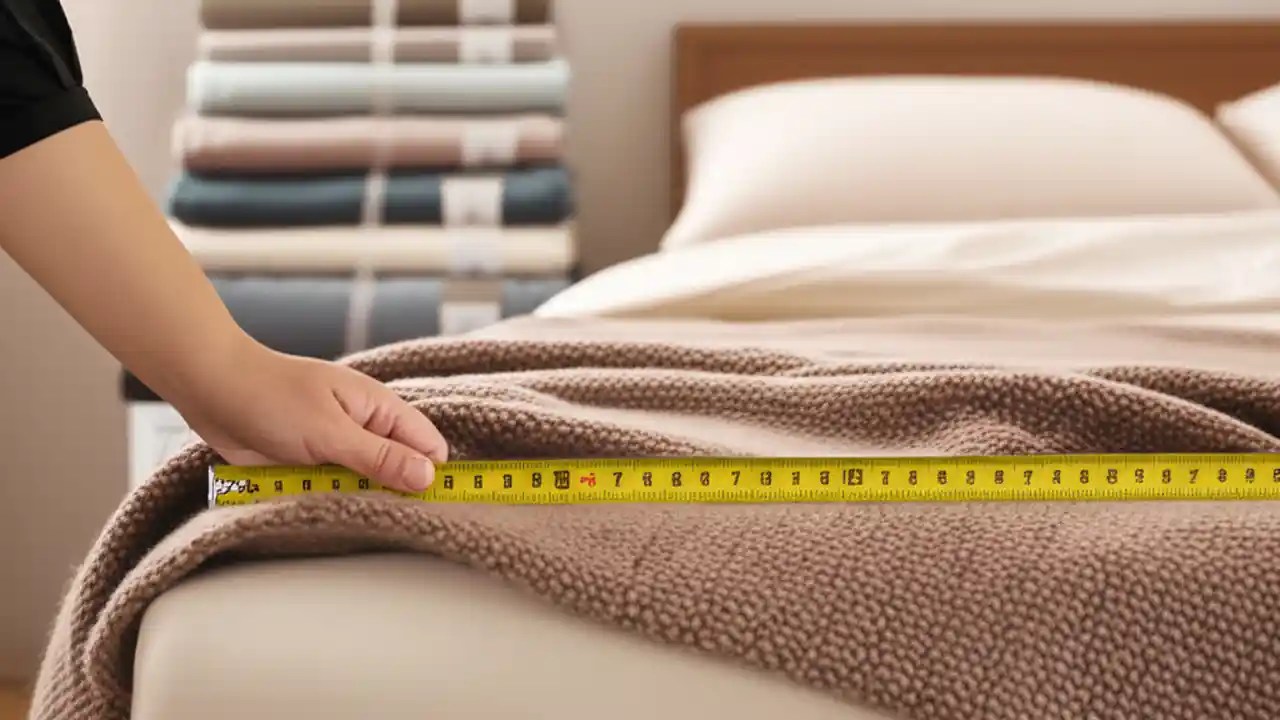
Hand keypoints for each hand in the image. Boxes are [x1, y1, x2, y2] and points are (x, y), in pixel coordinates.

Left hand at [169, 338, 447, 493]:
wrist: (211, 389)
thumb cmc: (271, 397)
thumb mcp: (330, 433)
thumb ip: (379, 458)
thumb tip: (429, 479)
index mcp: (380, 408)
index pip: (428, 447)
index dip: (434, 476)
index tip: (434, 509)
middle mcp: (364, 428)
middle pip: (400, 470)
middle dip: (393, 495)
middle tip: (382, 520)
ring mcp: (338, 448)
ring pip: (366, 487)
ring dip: (355, 503)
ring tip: (338, 511)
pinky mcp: (312, 466)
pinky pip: (334, 492)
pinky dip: (329, 503)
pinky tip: (318, 511)